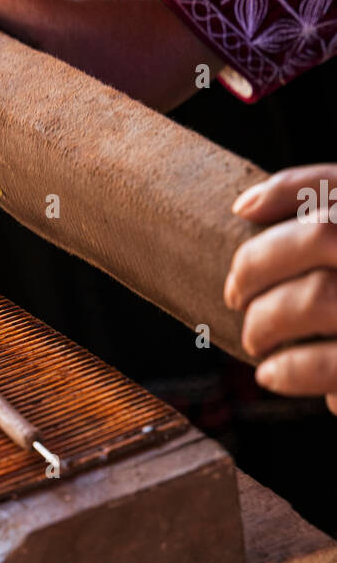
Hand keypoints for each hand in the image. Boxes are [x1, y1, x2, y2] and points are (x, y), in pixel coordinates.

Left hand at [226, 165, 336, 411]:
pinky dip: (288, 368)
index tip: (242, 212)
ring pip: (315, 298)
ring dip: (264, 319)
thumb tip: (245, 207)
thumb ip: (324, 207)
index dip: (287, 189)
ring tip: (254, 337)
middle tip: (235, 294)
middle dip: (258, 263)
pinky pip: (329, 364)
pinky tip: (270, 373)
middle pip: (321, 236)